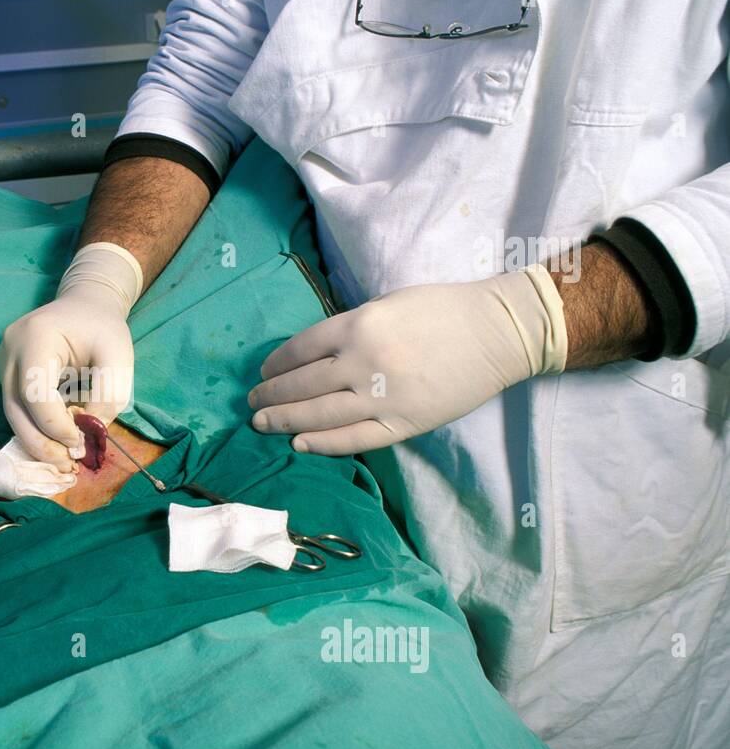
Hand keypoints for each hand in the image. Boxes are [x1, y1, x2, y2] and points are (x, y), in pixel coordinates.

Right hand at [0, 243, 139, 470]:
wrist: (84, 305)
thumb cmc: (103, 328)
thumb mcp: (118, 357)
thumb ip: (107, 395)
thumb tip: (89, 434)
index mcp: (35, 337)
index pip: (35, 393)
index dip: (56, 426)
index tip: (81, 442)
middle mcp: (10, 350)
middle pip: (16, 409)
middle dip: (42, 443)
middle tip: (69, 465)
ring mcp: (3, 362)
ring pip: (12, 414)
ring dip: (37, 441)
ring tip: (65, 459)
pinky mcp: (6, 374)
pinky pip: (17, 409)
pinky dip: (36, 429)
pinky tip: (57, 443)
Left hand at [249, 266, 566, 455]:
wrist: (497, 334)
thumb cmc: (442, 310)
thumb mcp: (387, 305)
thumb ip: (350, 328)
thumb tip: (313, 354)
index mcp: (358, 325)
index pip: (301, 349)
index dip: (277, 364)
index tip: (263, 372)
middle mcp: (363, 362)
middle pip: (303, 385)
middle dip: (272, 395)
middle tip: (251, 402)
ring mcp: (382, 397)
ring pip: (320, 415)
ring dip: (285, 420)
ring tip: (261, 423)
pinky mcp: (403, 424)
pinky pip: (354, 439)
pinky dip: (323, 443)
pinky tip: (299, 443)